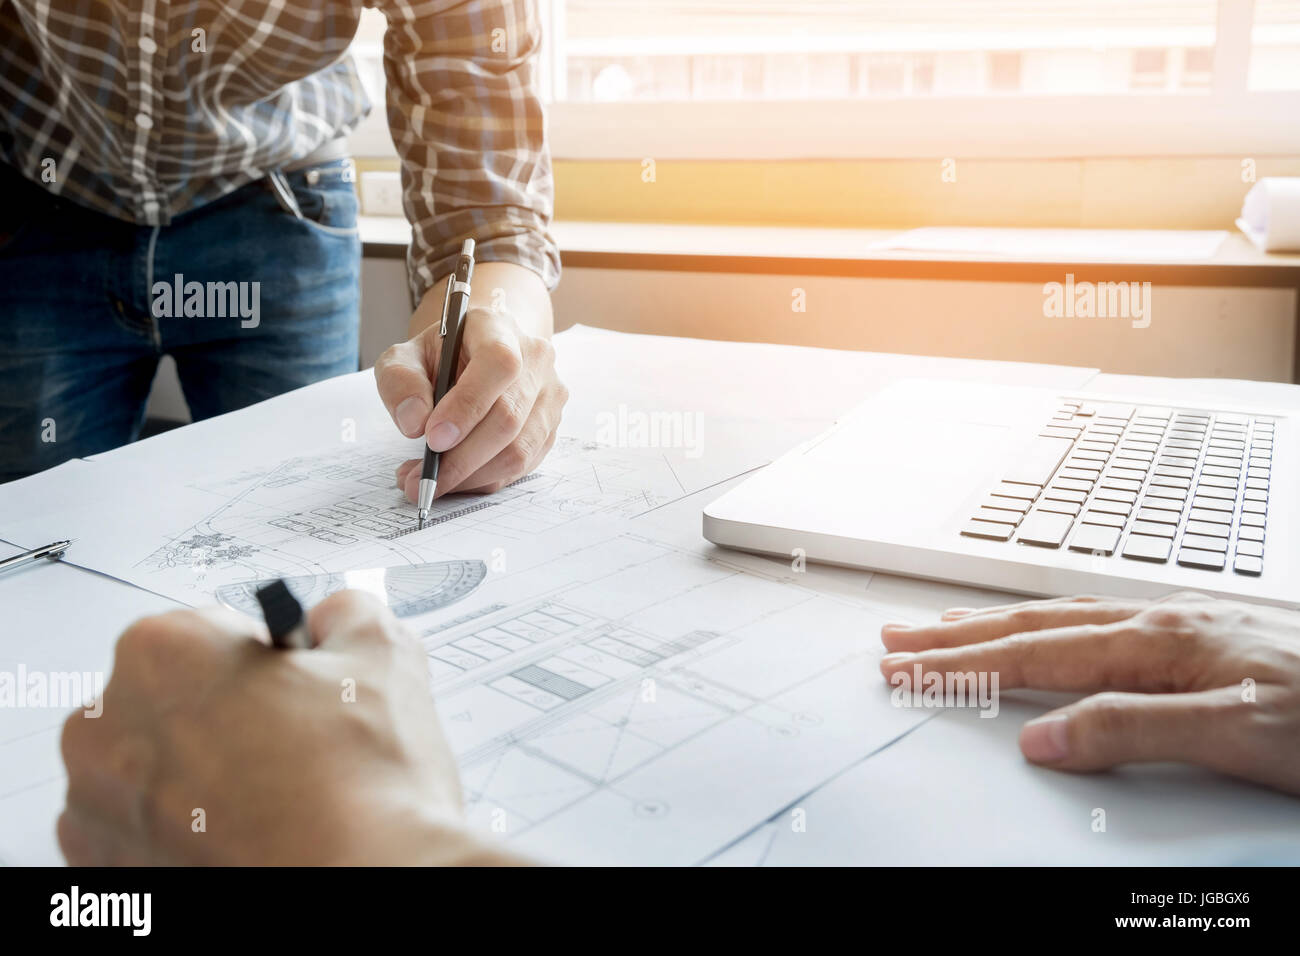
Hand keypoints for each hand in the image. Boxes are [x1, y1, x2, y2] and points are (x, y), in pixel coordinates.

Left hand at [59, 591, 517, 864]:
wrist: (365, 883)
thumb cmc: (363, 789)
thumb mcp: (384, 653)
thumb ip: (346, 612)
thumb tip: (333, 619)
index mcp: (161, 652)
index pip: (214, 628)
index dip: (268, 659)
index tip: (295, 685)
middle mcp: (106, 726)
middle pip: (175, 694)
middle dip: (228, 711)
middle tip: (296, 741)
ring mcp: (98, 807)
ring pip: (154, 763)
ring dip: (204, 770)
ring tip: (281, 795)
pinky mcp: (107, 871)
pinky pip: (140, 828)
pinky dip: (186, 828)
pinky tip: (250, 832)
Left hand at [375, 262, 567, 500]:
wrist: (479, 352)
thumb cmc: (442, 355)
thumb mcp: (406, 357)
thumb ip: (401, 382)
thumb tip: (415, 424)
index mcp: (500, 329)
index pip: (499, 365)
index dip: (467, 406)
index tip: (431, 439)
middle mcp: (536, 361)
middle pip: (508, 418)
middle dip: (461, 458)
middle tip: (421, 479)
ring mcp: (549, 397)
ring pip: (518, 451)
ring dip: (470, 477)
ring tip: (430, 481)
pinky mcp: (549, 429)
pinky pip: (520, 467)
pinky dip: (482, 481)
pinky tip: (453, 479)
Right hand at [879, 592, 1299, 794]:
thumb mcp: (1240, 737)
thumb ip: (1136, 730)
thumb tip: (1045, 738)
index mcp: (1160, 644)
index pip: (1036, 656)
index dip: (965, 664)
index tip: (908, 668)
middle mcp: (1162, 622)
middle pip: (1036, 626)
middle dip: (958, 635)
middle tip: (897, 640)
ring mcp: (1183, 622)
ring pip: (1066, 616)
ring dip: (997, 622)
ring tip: (948, 622)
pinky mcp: (1204, 632)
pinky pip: (1101, 619)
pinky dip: (1052, 623)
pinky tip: (1052, 625)